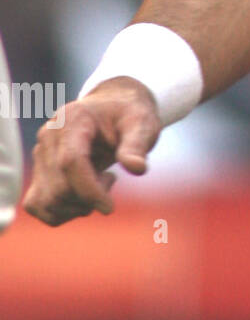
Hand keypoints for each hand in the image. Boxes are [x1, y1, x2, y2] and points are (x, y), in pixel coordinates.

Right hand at [22, 79, 161, 225]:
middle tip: (110, 179)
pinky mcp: (39, 170)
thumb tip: (137, 168)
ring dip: (76, 206)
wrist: (114, 108)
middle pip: (59, 187)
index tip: (109, 208)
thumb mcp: (141, 124)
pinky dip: (61, 211)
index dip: (88, 190)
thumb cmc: (129, 116)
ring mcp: (40, 154)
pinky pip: (38, 205)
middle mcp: (49, 136)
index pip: (70, 162)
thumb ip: (137, 145)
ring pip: (46, 201)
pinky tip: (83, 196)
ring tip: (98, 184)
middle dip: (89, 198)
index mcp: (73, 119)